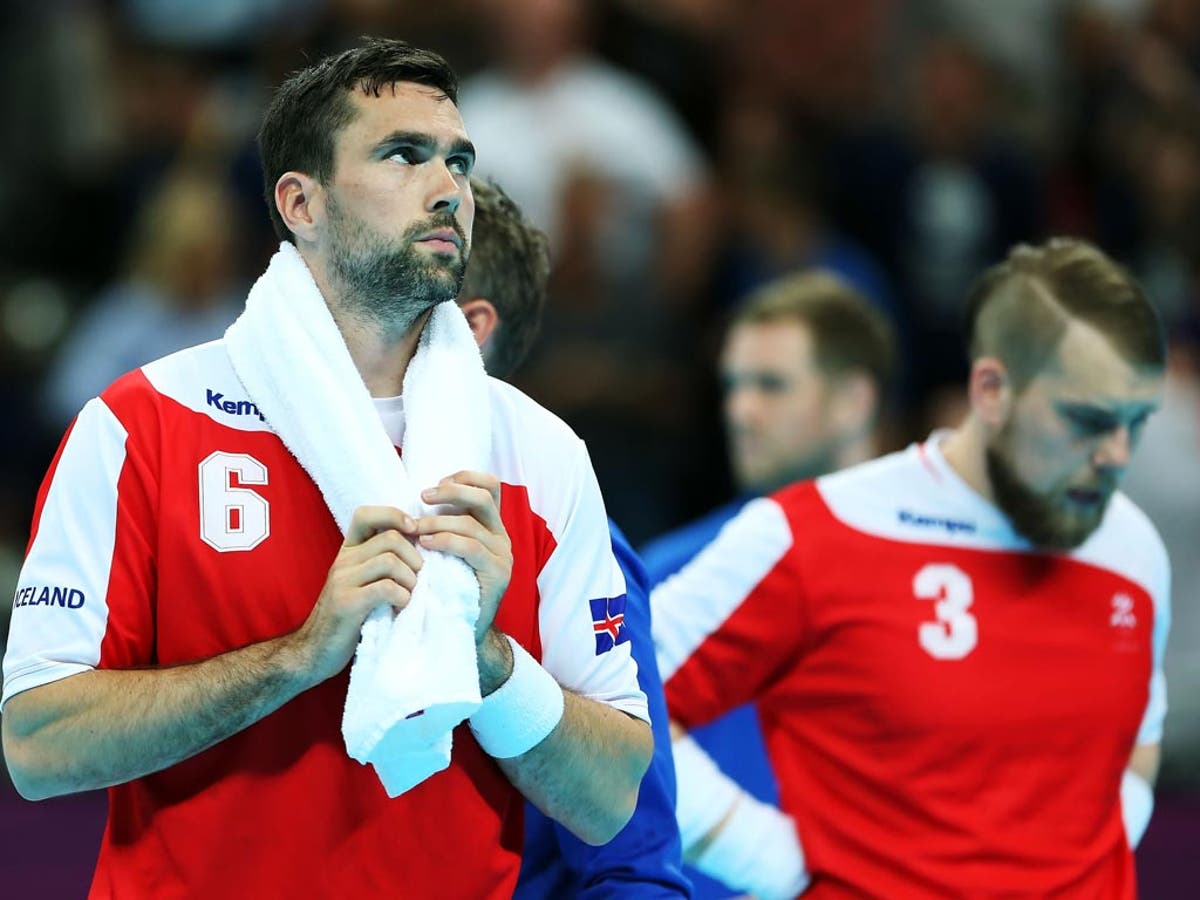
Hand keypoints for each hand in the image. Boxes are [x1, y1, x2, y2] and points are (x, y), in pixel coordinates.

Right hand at [288, 506, 421, 685]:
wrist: (313, 652)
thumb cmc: (347, 618)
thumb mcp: (361, 583)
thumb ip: (380, 563)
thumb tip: (422, 548)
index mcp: (347, 552)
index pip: (366, 514)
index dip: (394, 515)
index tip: (414, 531)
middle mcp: (343, 560)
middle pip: (390, 538)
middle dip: (414, 556)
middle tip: (418, 578)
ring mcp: (342, 581)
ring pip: (390, 560)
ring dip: (410, 579)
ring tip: (410, 595)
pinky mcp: (347, 603)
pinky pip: (385, 588)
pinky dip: (402, 596)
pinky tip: (401, 607)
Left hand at [416, 470, 511, 643]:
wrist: (456, 630)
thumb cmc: (443, 586)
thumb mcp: (444, 549)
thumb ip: (442, 524)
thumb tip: (417, 497)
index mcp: (490, 526)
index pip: (490, 486)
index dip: (464, 477)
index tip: (436, 483)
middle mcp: (501, 537)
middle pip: (484, 497)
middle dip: (450, 492)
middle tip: (421, 497)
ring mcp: (503, 556)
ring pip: (472, 523)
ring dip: (439, 521)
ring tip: (416, 528)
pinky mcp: (498, 574)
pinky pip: (472, 548)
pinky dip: (446, 541)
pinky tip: (426, 544)